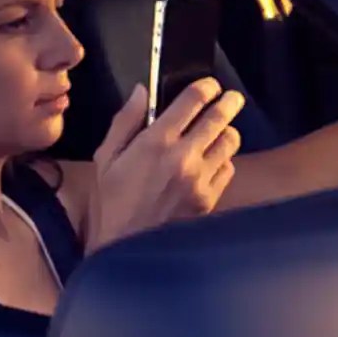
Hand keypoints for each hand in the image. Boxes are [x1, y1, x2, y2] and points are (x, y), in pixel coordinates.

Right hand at [84, 78, 244, 252]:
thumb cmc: (113, 203)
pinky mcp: (209, 199)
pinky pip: (228, 169)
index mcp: (155, 142)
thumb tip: (141, 90)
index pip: (192, 101)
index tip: (210, 85)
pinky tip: (211, 162)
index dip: (206, 87)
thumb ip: (125, 121)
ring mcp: (199, 180)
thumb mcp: (106, 159)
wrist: (126, 251)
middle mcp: (182, 157)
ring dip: (226, 132)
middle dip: (228, 103)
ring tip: (220, 132)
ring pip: (229, 142)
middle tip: (231, 98)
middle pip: (219, 117)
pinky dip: (223, 161)